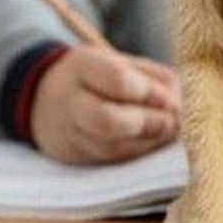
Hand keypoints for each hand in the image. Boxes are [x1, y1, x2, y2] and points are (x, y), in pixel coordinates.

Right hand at [30, 44, 180, 163]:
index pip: (117, 80)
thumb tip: (177, 107)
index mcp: (82, 66)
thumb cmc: (95, 75)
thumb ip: (152, 79)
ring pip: (110, 148)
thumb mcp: (119, 61)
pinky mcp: (74, 158)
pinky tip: (153, 145)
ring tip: (169, 134)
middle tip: (172, 123)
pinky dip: (135, 155)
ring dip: (147, 144)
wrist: (44, 97)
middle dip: (147, 124)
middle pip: (107, 121)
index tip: (171, 99)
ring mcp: (68, 133)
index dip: (149, 93)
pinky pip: (109, 161)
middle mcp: (69, 101)